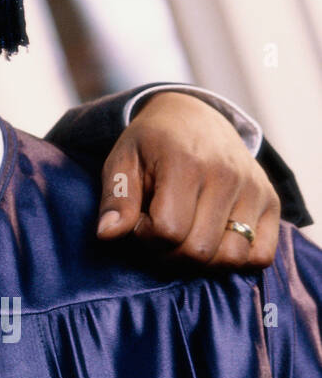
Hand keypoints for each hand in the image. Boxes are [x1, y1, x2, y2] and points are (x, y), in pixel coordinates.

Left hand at [96, 91, 278, 266]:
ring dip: (201, 261)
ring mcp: (254, 189)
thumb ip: (116, 198)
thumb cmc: (151, 144)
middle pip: (198, 250)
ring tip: (184, 236)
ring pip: (230, 258)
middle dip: (168, 253)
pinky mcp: (272, 202)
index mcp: (186, 163)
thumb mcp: (123, 160)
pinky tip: (213, 240)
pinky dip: (235, 260)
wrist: (194, 116)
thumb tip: (106, 235)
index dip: (145, 235)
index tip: (139, 219)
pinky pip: (261, 256)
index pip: (167, 230)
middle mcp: (227, 176)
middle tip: (159, 231)